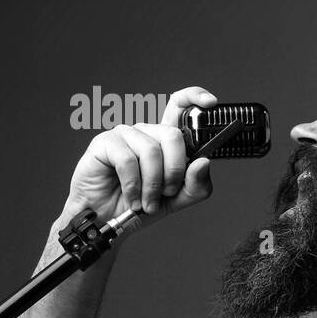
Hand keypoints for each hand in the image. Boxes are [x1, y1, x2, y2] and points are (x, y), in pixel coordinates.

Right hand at [64, 86, 217, 224]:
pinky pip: (128, 160)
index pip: (179, 107)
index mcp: (164, 140)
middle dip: (174, 171)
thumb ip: (197, 184)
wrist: (108, 220)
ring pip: (151, 151)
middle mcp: (146, 133)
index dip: (194, 97)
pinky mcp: (104, 143)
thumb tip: (204, 162)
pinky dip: (134, 185)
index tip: (211, 103)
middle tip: (167, 193)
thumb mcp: (178, 199)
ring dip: (152, 185)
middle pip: (173, 135)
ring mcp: (124, 135)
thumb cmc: (140, 206)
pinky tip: (132, 197)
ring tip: (146, 202)